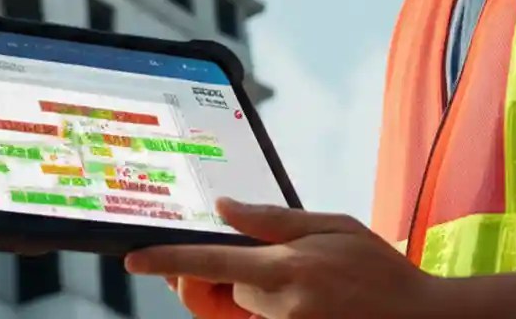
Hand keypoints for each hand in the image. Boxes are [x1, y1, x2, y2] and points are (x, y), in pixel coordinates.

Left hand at [126, 198, 441, 318]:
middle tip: (267, 261)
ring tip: (303, 286)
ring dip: (254, 296)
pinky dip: (267, 313)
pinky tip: (305, 303)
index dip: (166, 260)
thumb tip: (223, 206)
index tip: (133, 258)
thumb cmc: (381, 271)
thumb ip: (273, 219)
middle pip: (223, 287)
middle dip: (234, 272)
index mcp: (287, 268)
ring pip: (240, 310)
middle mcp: (281, 308)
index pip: (210, 261)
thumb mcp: (334, 227)